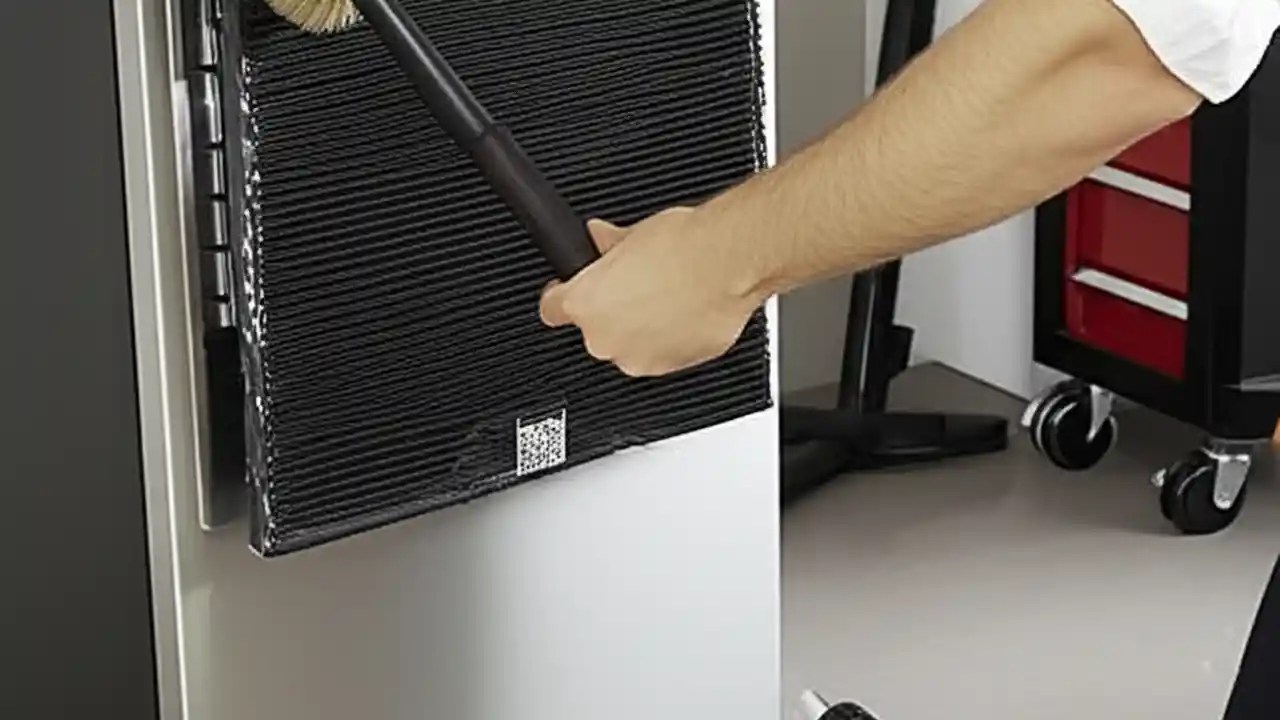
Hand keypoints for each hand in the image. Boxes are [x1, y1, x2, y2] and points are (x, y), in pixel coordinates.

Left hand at [539, 207, 765, 376]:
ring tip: (666, 299)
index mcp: (583, 304)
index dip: (563, 295)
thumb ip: (606, 246)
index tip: (571, 289)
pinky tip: (685, 313)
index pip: (553, 308)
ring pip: (629, 346)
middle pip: (595, 329)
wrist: (727, 264)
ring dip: (641, 328)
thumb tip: (599, 238)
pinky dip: (669, 339)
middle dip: (612, 310)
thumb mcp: (632, 233)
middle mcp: (604, 339)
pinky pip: (662, 354)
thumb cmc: (682, 248)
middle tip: (637, 285)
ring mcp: (638, 358)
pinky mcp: (672, 366)